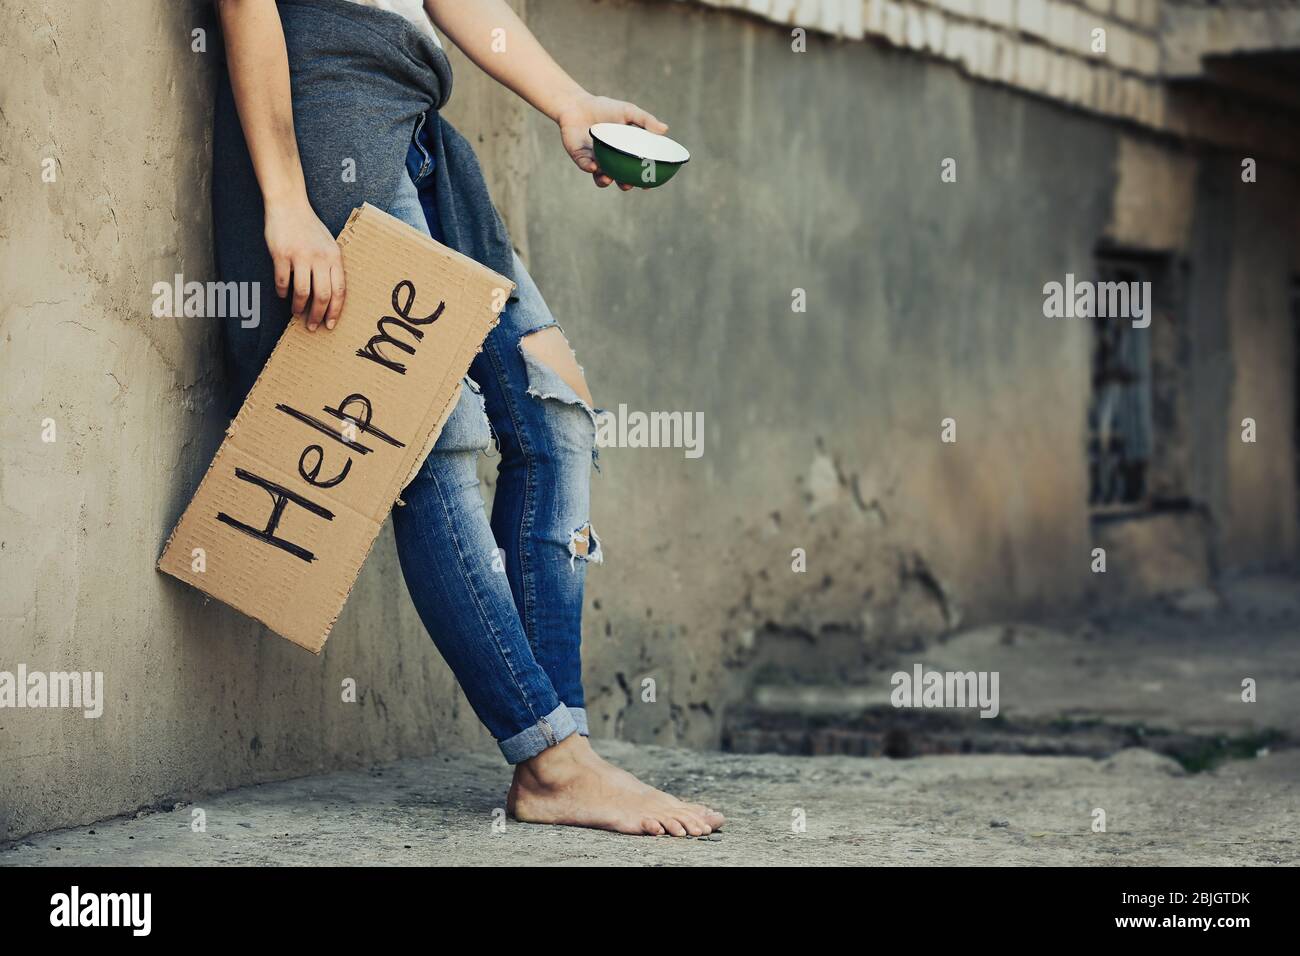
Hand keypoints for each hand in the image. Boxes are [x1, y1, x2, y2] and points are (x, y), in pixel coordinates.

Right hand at [264, 196, 345, 330]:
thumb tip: (332, 294)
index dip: (335, 311)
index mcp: (334, 257)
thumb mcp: (328, 244)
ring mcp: (300, 256)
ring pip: (302, 292)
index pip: (339, 290)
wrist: (289, 204)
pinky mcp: (281, 254)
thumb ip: (331, 265)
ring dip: (299, 307)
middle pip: (322, 296)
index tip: (330, 324)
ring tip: (296, 314)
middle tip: (313, 326)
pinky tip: (282, 296)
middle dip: (317, 315)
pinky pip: (283, 281)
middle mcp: (319, 258)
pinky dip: (282, 292)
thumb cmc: (309, 226)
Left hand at [554, 93, 667, 190]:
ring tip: (608, 178)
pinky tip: (593, 166)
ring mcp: (595, 160)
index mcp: (624, 152)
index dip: (642, 179)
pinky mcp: (580, 157)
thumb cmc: (605, 108)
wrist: (578, 104)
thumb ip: (646, 121)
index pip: (635, 169)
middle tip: (628, 184)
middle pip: (619, 178)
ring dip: (605, 180)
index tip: (648, 185)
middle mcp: (610, 160)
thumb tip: (665, 130)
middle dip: (624, 184)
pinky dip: (589, 167)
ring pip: (601, 176)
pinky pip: (585, 165)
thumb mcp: (628, 111)